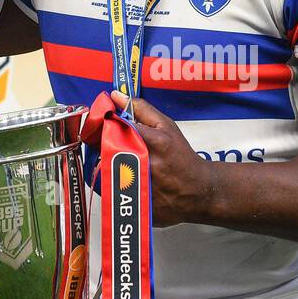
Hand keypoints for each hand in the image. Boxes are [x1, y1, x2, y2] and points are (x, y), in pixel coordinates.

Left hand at [109, 91, 213, 226]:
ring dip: (102, 162)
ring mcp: (140, 186)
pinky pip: (108, 189)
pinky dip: (108, 180)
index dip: (103, 125)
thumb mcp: (166, 126)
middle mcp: (146, 164)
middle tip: (107, 143)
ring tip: (115, 160)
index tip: (102, 124)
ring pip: (103, 170)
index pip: (115, 127)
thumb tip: (116, 95)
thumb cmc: (181, 156)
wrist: (197, 190)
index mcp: (154, 142)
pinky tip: (119, 176)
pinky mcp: (134, 204)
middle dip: (100, 144)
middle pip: (105, 150)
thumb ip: (141, 109)